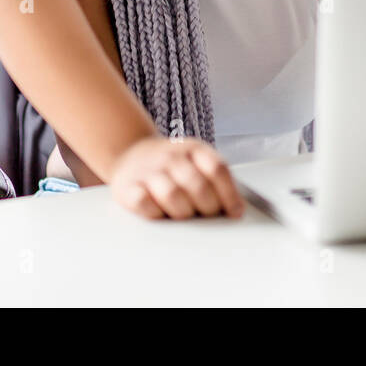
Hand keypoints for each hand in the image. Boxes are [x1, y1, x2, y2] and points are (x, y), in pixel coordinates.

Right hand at [109, 137, 244, 219]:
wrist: (131, 154)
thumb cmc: (171, 167)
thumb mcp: (196, 162)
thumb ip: (216, 181)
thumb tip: (237, 210)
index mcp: (193, 149)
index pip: (217, 169)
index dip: (230, 194)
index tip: (235, 212)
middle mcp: (171, 157)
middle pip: (198, 186)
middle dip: (208, 208)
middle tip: (207, 215)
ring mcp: (149, 171)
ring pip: (173, 195)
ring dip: (183, 213)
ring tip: (184, 215)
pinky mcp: (128, 187)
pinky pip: (144, 203)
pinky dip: (155, 213)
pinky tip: (160, 213)